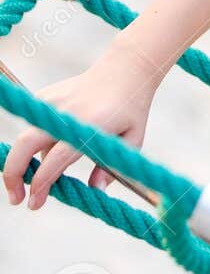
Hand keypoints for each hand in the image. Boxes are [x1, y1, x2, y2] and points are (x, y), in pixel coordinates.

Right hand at [3, 49, 157, 210]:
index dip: (41, 184)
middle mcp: (65, 114)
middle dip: (13, 174)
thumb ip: (112, 169)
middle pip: (25, 145)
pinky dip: (35, 143)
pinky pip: (33, 125)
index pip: (55, 161)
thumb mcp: (132, 141)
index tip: (34, 204)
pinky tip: (50, 152)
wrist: (125, 69)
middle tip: (16, 199)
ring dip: (22, 163)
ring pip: (25, 138)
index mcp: (88, 128)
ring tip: (36, 180)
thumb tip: (94, 191)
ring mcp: (52, 102)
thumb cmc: (132, 109)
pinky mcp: (46, 96)